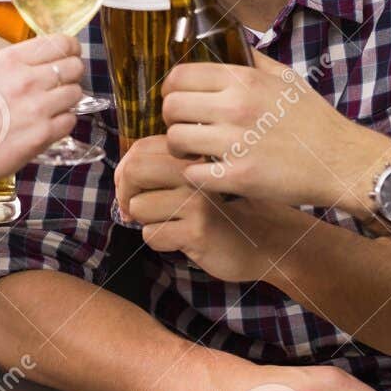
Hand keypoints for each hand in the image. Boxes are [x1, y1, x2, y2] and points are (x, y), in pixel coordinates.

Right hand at [0, 33, 82, 194]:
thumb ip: (15, 64)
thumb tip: (47, 57)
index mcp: (10, 60)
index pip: (60, 42)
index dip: (70, 48)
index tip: (71, 53)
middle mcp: (26, 80)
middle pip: (75, 65)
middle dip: (72, 73)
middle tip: (63, 81)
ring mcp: (37, 107)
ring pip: (76, 93)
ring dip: (68, 99)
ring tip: (51, 106)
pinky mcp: (43, 134)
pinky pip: (70, 120)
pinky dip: (62, 122)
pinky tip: (46, 124)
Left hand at [116, 136, 291, 281]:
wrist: (268, 240)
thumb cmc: (226, 211)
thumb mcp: (200, 179)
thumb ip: (168, 169)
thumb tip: (123, 173)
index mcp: (194, 155)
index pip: (140, 149)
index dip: (124, 171)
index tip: (128, 190)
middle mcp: (195, 172)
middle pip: (135, 170)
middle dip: (124, 193)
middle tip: (130, 210)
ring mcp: (197, 201)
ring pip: (139, 207)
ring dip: (146, 221)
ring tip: (169, 224)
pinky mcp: (198, 231)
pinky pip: (153, 235)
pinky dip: (160, 241)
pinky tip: (180, 241)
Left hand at [162, 51, 389, 210]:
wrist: (341, 160)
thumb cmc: (314, 120)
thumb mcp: (286, 77)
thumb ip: (253, 61)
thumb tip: (229, 47)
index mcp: (244, 80)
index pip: (180, 76)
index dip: (171, 89)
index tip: (176, 99)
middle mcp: (236, 107)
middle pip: (171, 107)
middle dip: (172, 118)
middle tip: (184, 126)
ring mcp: (236, 143)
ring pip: (176, 140)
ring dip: (179, 148)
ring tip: (194, 151)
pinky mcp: (239, 177)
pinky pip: (192, 173)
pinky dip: (194, 174)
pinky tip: (207, 171)